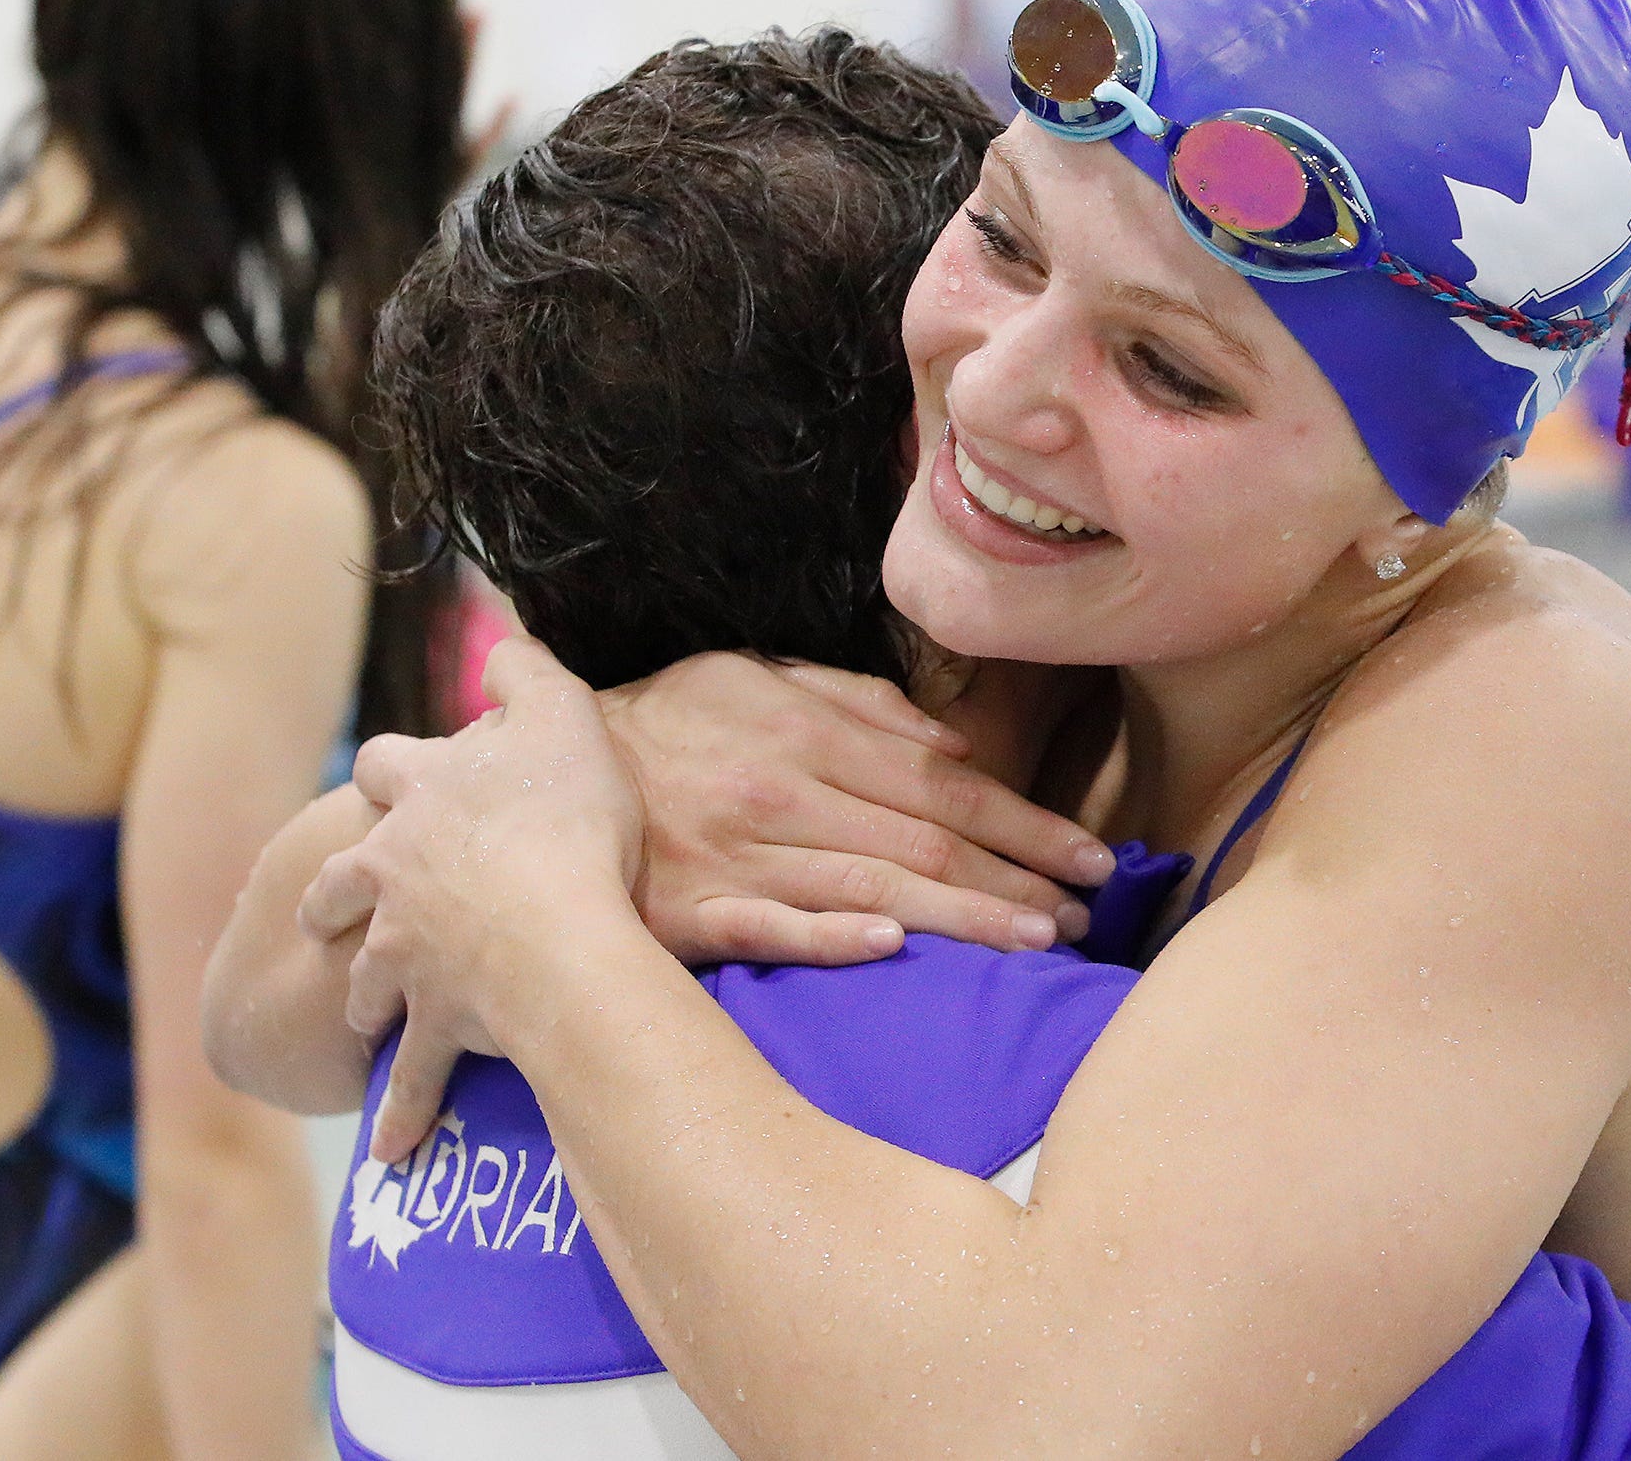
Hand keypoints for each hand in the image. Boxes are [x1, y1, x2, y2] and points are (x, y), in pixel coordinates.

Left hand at [301, 637, 644, 1160]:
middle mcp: (391, 875)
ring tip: (369, 1019)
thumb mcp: (561, 714)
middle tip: (338, 913)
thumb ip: (528, 672)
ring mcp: (402, 954)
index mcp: (420, 797)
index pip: (384, 767)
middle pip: (340, 885)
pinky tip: (389, 1146)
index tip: (395, 777)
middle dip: (337, 899)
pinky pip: (408, 1075)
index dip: (390, 770)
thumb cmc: (565, 816)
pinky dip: (400, 1111)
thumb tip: (502, 639)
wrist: (553, 925)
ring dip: (367, 996)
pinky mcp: (426, 1019)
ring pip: (366, 979)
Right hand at [600, 652, 1111, 965]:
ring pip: (872, 891)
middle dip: (1019, 880)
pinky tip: (894, 953)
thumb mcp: (753, 677)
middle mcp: (782, 795)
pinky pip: (771, 930)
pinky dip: (832, 938)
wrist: (539, 777)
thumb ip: (856, 702)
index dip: (1025, 824)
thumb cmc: (664, 726)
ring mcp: (739, 860)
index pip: (944, 788)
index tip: (1090, 859)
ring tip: (1039, 943)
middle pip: (925, 843)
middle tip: (1091, 914)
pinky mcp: (694, 916)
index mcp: (803, 733)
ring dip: (963, 920)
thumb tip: (953, 743)